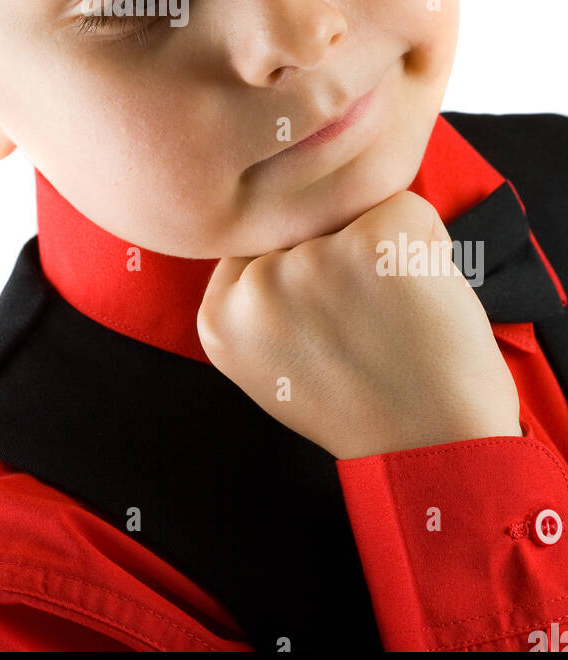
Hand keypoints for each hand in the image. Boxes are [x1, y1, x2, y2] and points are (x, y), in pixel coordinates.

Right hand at [196, 190, 521, 458]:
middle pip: (303, 225)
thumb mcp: (274, 362)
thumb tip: (281, 225)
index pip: (258, 247)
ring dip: (380, 250)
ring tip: (394, 315)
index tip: (327, 321)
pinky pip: (405, 208)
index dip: (303, 273)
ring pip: (352, 212)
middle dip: (339, 257)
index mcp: (221, 316)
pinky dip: (428, 244)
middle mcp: (256, 285)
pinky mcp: (372, 243)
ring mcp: (312, 260)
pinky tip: (422, 297)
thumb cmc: (368, 407)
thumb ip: (260, 302)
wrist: (437, 450)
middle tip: (366, 325)